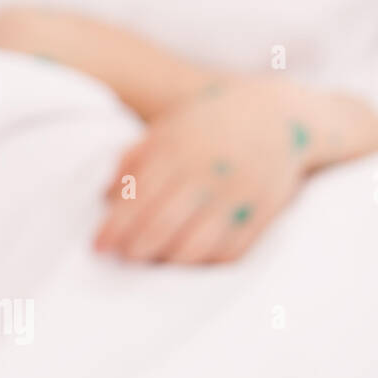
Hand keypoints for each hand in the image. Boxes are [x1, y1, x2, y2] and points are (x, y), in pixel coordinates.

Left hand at [95, 77, 377, 263]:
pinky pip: (231, 251)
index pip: (137, 199)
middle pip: (163, 226)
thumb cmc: (210, 124)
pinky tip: (191, 260)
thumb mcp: (168, 128)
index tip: (99, 247)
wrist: (279, 115)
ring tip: (157, 260)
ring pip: (197, 245)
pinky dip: (206, 262)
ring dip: (170, 260)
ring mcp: (238, 194)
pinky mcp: (263, 212)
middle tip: (125, 258)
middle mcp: (208, 172)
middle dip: (137, 249)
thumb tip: (104, 196)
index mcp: (178, 149)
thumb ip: (133, 159)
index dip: (114, 229)